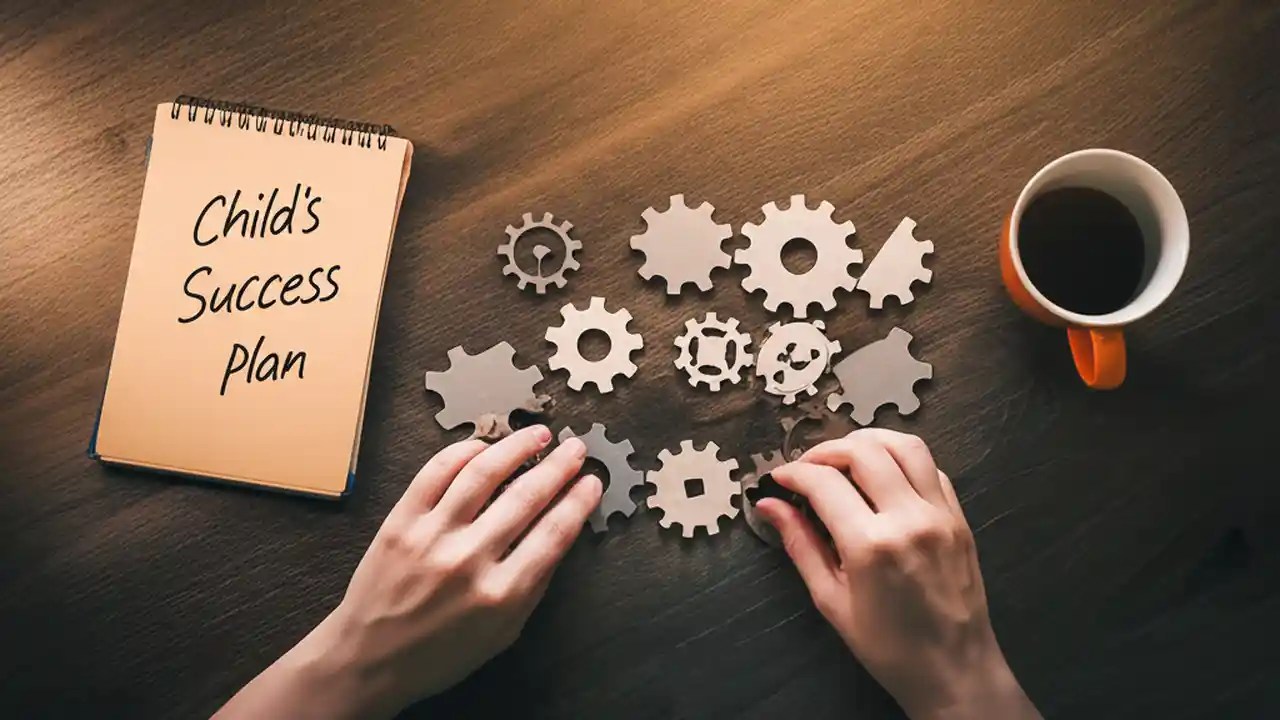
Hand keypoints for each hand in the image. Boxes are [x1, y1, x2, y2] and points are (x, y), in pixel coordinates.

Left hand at [217, 425, 600, 719]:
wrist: (369, 658)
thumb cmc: (441, 652)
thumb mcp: (504, 632)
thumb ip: (533, 584)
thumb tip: (560, 532)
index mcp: (501, 594)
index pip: (554, 533)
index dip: (579, 502)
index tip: (592, 482)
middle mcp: (468, 560)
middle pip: (526, 497)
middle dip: (559, 467)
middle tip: (576, 449)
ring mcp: (431, 536)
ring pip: (482, 473)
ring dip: (516, 447)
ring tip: (538, 434)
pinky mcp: (400, 521)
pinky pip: (435, 472)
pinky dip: (463, 452)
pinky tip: (484, 447)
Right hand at [757, 429, 1038, 719]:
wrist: (954, 670)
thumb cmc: (888, 646)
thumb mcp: (831, 600)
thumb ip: (800, 545)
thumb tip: (769, 506)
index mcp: (871, 546)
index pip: (824, 483)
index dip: (794, 473)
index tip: (780, 479)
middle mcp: (908, 520)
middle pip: (863, 451)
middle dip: (826, 450)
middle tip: (808, 467)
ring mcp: (940, 515)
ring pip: (905, 445)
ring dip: (868, 441)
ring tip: (844, 457)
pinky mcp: (959, 517)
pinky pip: (931, 468)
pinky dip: (902, 459)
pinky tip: (883, 475)